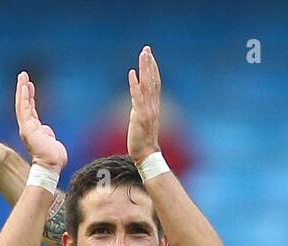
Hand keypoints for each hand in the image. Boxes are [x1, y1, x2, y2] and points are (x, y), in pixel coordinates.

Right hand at [15, 71, 66, 172]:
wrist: (51, 166)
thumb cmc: (53, 158)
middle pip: (24, 104)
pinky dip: (24, 97)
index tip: (30, 86)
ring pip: (23, 104)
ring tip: (22, 76)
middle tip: (23, 76)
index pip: (30, 110)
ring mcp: (26, 127)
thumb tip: (46, 131)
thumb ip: (47, 134)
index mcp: (34, 130)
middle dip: (24, 89)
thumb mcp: (51, 142)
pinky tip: (24, 86)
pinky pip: (24, 109)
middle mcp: (28, 127)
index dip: (30, 97)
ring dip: (22, 89)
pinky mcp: (27, 128)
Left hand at [127, 45, 161, 162]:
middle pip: (153, 80)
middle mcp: (153, 106)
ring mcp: (147, 110)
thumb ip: (141, 108)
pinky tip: (131, 73)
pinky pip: (137, 97)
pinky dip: (135, 84)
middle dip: (150, 63)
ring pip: (148, 85)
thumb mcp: (143, 120)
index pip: (155, 83)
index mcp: (154, 106)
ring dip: (145, 69)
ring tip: (143, 54)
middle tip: (147, 49)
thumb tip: (137, 99)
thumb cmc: (144, 140)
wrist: (147, 154)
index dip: (153, 68)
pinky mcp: (140, 115)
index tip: (150, 55)